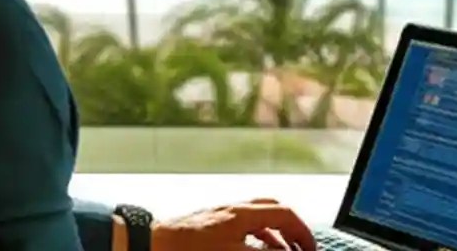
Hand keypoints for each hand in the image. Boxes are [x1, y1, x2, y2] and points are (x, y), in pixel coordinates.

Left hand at [150, 198, 316, 250]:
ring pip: (255, 220)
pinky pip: (239, 229)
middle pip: (271, 210)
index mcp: (241, 213)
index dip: (303, 232)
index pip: (284, 214)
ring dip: (271, 237)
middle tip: (299, 248)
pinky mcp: (205, 228)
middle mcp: (231, 210)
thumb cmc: (187, 250)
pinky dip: (253, 239)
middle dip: (289, 229)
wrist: (146, 246)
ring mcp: (217, 218)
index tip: (311, 250)